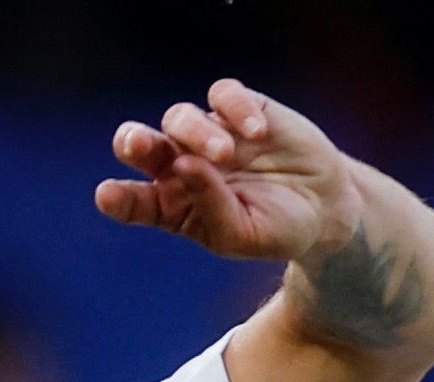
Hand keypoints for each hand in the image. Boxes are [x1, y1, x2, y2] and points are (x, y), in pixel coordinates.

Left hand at [95, 78, 361, 265]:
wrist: (326, 208)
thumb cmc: (278, 230)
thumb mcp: (245, 233)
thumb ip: (211, 206)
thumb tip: (183, 165)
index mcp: (173, 205)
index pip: (135, 200)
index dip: (119, 197)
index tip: (107, 195)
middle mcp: (181, 165)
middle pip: (142, 146)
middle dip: (135, 142)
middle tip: (139, 144)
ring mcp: (208, 133)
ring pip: (180, 118)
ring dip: (198, 133)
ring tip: (226, 154)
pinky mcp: (240, 108)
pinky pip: (224, 95)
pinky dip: (236, 109)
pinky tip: (257, 132)